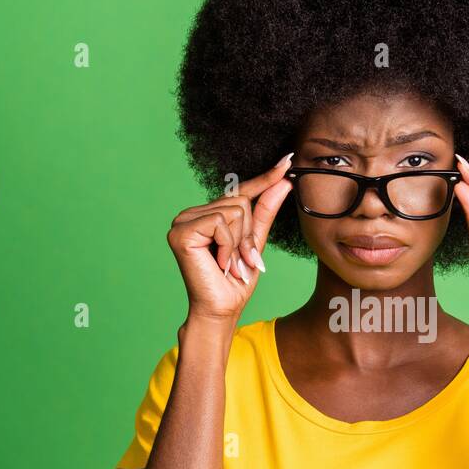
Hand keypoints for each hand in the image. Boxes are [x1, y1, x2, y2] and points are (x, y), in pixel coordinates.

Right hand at [167, 153, 292, 324]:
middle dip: (248, 234)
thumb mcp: (256, 242)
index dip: (265, 178)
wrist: (222, 309)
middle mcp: (192, 213)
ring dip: (240, 242)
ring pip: (233, 210)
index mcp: (207, 214)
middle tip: (242, 260)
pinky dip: (228, 245)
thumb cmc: (236, 282)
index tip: (287, 159)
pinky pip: (220, 221)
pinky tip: (220, 262)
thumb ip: (265, 211)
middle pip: (239, 201)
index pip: (240, 191)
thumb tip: (284, 181)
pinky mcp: (181, 231)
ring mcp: (183, 220)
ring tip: (231, 264)